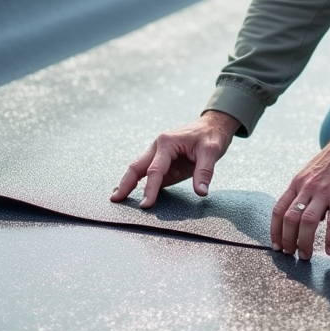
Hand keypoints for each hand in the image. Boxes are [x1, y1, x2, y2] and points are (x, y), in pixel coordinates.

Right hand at [110, 110, 240, 207]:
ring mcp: (159, 154)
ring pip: (139, 169)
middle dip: (125, 183)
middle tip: (115, 199)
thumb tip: (201, 192)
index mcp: (167, 143)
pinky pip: (149, 173)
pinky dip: (139, 182)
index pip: (155, 170)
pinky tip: (130, 191)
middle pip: (137, 167)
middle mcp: (158, 147)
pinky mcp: (164, 162)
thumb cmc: (211, 136)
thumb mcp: (211, 152)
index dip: (150, 189)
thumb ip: (204, 172)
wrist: (213, 125)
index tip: (146, 205)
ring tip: (117, 197)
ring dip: (128, 182)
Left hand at [271, 107, 329, 259]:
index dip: (275, 230)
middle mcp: (308, 187)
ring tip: (306, 255)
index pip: (279, 209)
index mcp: (298, 182)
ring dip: (305, 243)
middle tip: (291, 254)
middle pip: (290, 219)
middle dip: (288, 241)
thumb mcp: (313, 171)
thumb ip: (307, 191)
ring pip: (308, 223)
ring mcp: (325, 192)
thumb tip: (310, 216)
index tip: (277, 245)